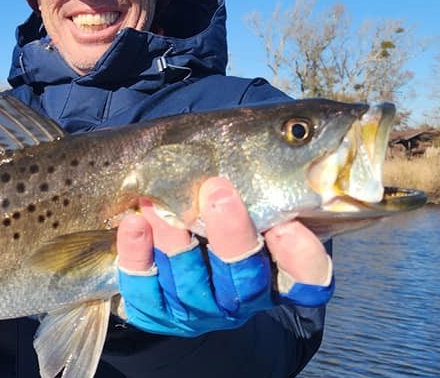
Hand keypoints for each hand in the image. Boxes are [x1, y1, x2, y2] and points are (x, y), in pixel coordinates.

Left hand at [115, 176, 333, 336]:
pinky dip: (138, 256)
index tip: (289, 226)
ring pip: (191, 283)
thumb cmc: (215, 200)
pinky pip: (145, 292)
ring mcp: (200, 308)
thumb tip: (287, 129)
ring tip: (159, 202)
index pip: (306, 279)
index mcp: (276, 271)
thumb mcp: (245, 188)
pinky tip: (133, 224)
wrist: (165, 240)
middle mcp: (242, 295)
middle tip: (218, 190)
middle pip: (244, 279)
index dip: (301, 259)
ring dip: (174, 239)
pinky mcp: (158, 311)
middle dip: (231, 235)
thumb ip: (260, 174)